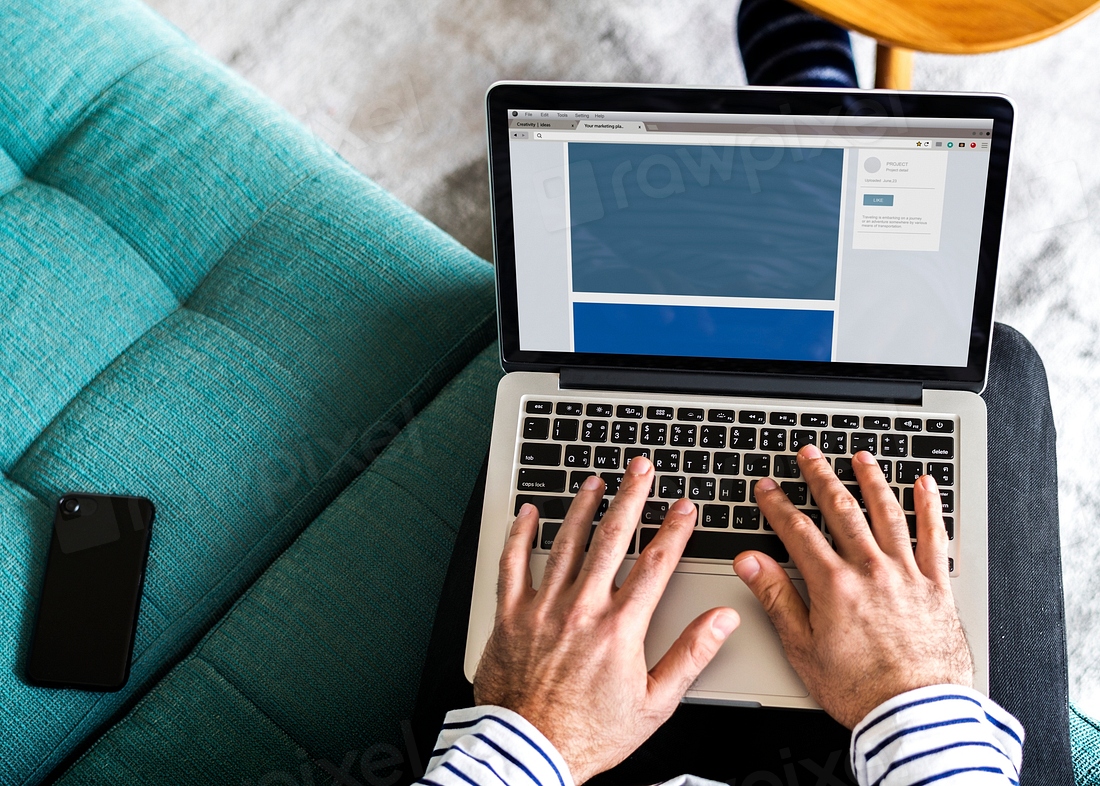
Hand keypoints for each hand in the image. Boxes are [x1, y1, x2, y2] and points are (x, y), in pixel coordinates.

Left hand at [474, 457, 739, 783]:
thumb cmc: (590, 733)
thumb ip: (690, 655)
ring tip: (595, 481)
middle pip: (611, 538)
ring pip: (566, 543)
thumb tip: (721, 621)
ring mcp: (543, 608)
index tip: (684, 506)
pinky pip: (513, 564)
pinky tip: (529, 513)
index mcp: (620, 627)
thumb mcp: (655, 703)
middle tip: (640, 468)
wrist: (529, 750)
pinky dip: (520, 535)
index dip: (673, 529)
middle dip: (630, 497)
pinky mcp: (511, 616)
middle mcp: (582, 608)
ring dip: (582, 506)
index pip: (655, 563)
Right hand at [735, 446, 971, 728]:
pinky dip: (929, 507)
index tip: (768, 488)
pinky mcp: (937, 586)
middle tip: (810, 455)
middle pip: (841, 510)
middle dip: (821, 477)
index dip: (778, 505)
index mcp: (833, 584)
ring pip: (887, 513)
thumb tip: (751, 562)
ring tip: (862, 458)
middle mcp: (870, 570)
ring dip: (872, 481)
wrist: (915, 714)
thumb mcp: (802, 647)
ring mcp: (906, 574)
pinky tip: (925, 485)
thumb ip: (776, 597)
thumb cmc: (860, 690)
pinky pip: (935, 537)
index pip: (798, 531)